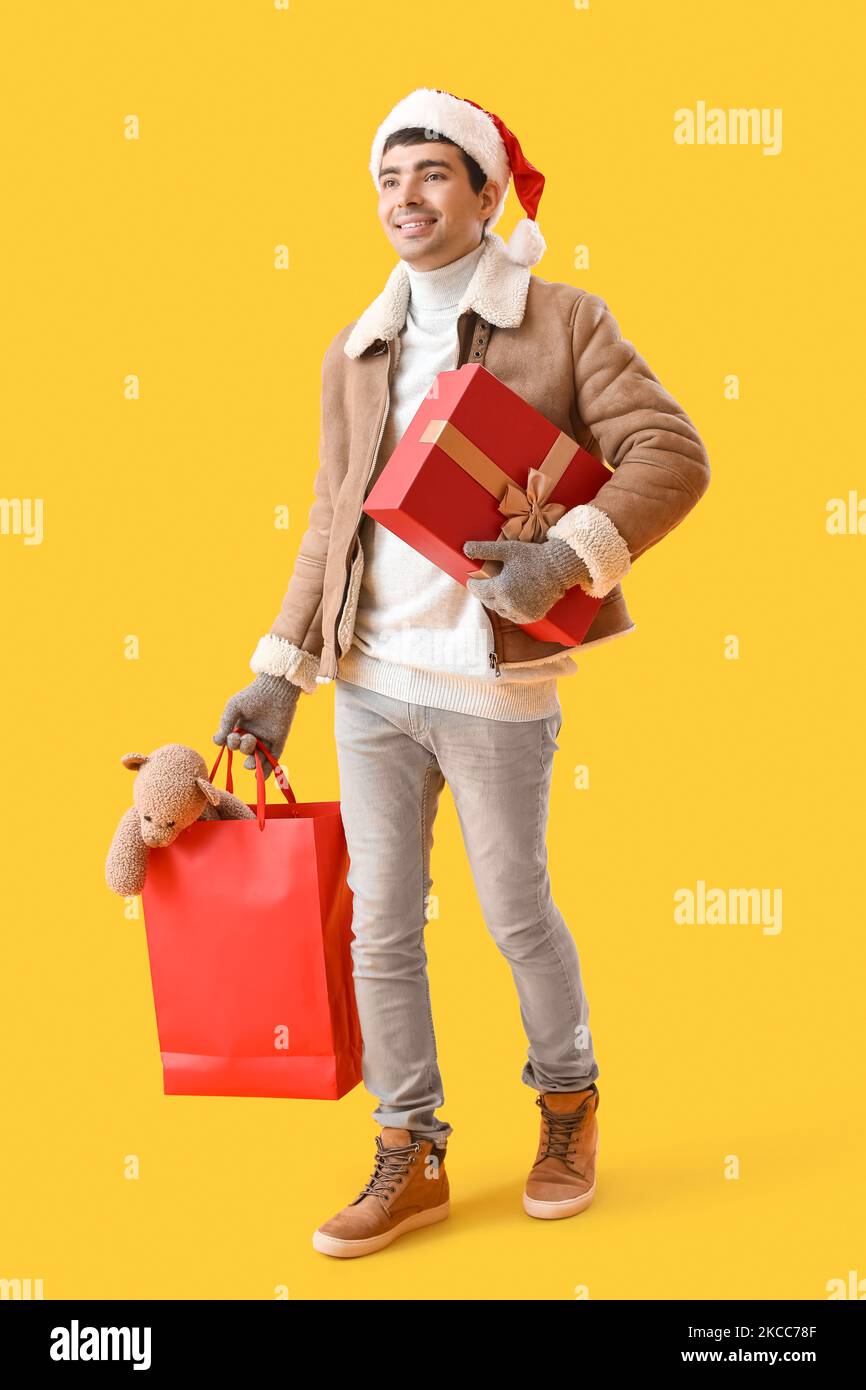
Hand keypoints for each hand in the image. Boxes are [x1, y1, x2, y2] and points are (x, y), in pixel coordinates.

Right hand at [213, 673, 300, 780]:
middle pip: (244, 751)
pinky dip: (267, 770)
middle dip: (243, 748)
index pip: (232, 742)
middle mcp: (252, 735)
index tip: (232, 736)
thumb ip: (225, 724)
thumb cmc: (252, 696)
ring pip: (257, 758)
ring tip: (251, 763)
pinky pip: (272, 758)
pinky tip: (262, 777)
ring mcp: (266, 739)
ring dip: (252, 763)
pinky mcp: (278, 742)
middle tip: (246, 738)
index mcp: (240, 727)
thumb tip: (217, 743)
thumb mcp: (233, 708)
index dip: (230, 743)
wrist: (274, 690)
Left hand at [463, 536, 591, 624]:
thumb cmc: (533, 556)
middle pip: (487, 601)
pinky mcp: (531, 617)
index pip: (478, 590)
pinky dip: (510, 610)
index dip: (472, 584)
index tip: (471, 580)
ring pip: (500, 610)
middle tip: (482, 586)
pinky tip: (510, 602)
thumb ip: (485, 550)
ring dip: (496, 602)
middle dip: (483, 593)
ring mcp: (521, 612)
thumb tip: (465, 548)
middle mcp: (509, 604)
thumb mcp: (507, 549)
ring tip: (496, 593)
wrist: (560, 568)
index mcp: (500, 588)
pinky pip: (515, 616)